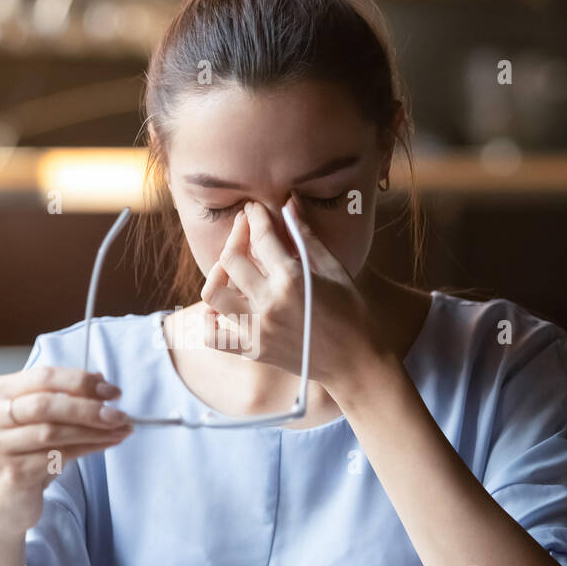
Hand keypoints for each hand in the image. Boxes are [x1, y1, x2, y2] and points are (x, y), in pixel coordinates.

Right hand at [0, 366, 131, 538]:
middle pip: (46, 404)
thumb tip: (101, 379)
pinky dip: (87, 448)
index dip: (81, 381)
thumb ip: (65, 397)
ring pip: (53, 432)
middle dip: (89, 408)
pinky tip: (106, 444)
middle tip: (120, 414)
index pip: (44, 377)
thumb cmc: (28, 454)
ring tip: (121, 429)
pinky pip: (56, 456)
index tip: (112, 392)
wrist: (7, 503)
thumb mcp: (44, 420)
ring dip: (93, 430)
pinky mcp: (11, 472)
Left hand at [198, 195, 376, 391]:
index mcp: (292, 279)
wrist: (356, 362)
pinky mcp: (254, 351)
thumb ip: (306, 237)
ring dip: (217, 274)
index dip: (255, 216)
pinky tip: (218, 309)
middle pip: (230, 260)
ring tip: (229, 268)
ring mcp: (258, 330)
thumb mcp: (333, 269)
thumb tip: (289, 203)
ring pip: (214, 294)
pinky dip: (210, 321)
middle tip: (244, 230)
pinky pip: (215, 337)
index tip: (253, 208)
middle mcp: (269, 303)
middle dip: (235, 236)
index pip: (261, 237)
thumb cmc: (351, 312)